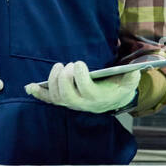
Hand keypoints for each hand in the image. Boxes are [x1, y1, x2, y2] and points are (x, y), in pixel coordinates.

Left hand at [25, 61, 139, 112]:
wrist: (112, 100)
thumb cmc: (119, 86)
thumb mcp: (129, 81)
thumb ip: (133, 76)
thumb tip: (136, 69)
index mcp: (97, 97)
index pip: (85, 88)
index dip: (79, 76)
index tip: (79, 62)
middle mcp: (81, 103)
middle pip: (66, 94)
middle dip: (64, 78)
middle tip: (68, 64)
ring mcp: (71, 103)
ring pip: (56, 96)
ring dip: (53, 80)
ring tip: (58, 66)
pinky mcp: (63, 101)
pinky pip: (48, 100)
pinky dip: (38, 93)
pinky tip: (29, 86)